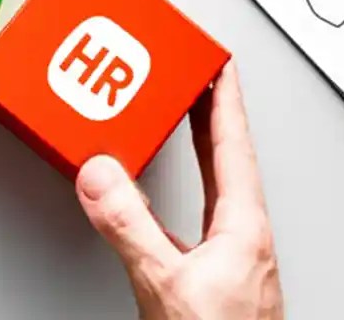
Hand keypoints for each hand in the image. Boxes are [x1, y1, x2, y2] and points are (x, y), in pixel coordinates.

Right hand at [75, 63, 281, 319]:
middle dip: (209, 114)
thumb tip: (100, 173)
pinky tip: (156, 198)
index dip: (224, 99)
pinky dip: (177, 194)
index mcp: (244, 228)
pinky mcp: (214, 280)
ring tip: (179, 119)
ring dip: (197, 151)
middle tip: (195, 74)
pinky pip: (195, 218)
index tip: (216, 61)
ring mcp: (232, 261)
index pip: (233, 147)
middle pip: (227, 160)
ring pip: (214, 189)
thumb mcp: (165, 283)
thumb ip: (129, 227)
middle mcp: (243, 239)